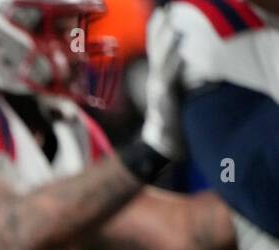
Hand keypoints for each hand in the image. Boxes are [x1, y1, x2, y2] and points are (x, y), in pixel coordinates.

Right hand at [141, 8, 185, 160]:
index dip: (156, 31)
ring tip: (172, 27)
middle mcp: (154, 82)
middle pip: (155, 52)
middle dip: (159, 31)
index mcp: (156, 78)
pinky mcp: (164, 101)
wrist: (159, 146)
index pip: (155, 50)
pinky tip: (179, 54)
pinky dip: (173, 66)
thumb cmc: (168, 122)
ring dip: (165, 44)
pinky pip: (168, 80)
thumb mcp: (169, 96)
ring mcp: (158, 91)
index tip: (160, 13)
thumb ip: (172, 80)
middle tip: (164, 12)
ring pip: (160, 63)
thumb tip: (183, 62)